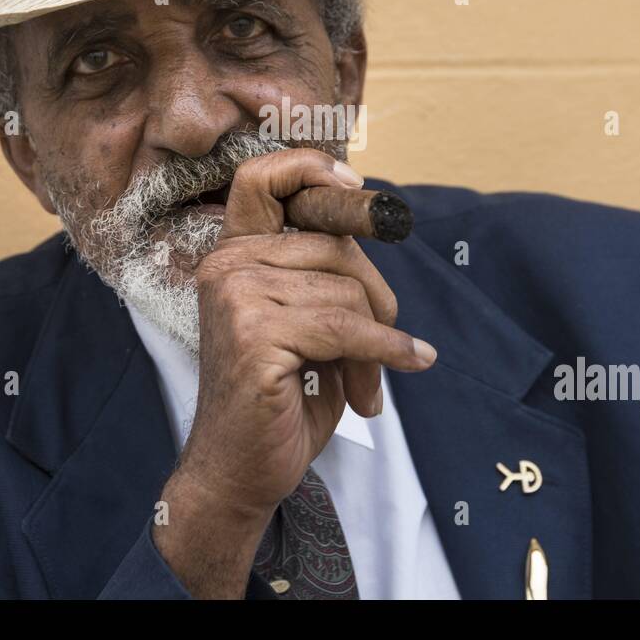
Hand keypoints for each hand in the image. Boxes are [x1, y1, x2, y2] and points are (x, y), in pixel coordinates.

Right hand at [153, 148, 436, 596]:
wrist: (240, 471)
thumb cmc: (280, 399)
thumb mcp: (309, 323)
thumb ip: (327, 275)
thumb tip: (374, 224)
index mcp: (235, 255)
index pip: (260, 179)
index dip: (310, 168)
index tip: (357, 187)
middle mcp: (227, 266)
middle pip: (335, 247)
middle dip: (376, 298)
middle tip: (386, 345)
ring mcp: (236, 297)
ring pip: (347, 292)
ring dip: (375, 341)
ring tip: (366, 384)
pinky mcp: (255, 335)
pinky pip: (347, 328)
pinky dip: (387, 350)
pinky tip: (411, 362)